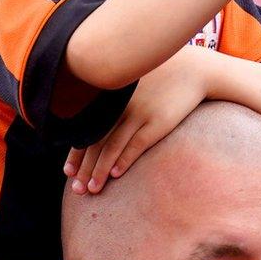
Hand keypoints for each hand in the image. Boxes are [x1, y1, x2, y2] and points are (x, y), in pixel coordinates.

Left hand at [64, 48, 213, 193]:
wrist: (192, 70)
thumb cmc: (156, 80)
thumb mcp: (128, 85)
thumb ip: (109, 101)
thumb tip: (89, 124)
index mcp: (107, 96)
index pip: (85, 130)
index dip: (75, 153)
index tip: (67, 172)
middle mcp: (118, 105)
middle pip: (95, 141)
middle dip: (84, 167)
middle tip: (76, 189)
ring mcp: (138, 113)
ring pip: (112, 146)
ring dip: (100, 170)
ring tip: (92, 189)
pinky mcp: (158, 121)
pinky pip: (137, 144)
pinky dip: (124, 160)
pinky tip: (115, 175)